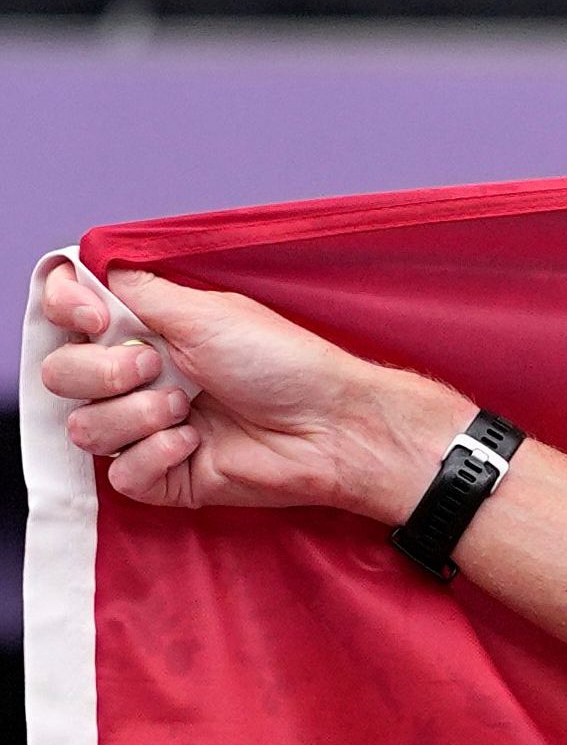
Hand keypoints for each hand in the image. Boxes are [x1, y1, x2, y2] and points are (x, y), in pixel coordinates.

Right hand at [33, 260, 471, 523]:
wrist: (329, 425)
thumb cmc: (282, 362)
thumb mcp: (205, 310)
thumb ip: (135, 290)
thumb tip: (85, 269)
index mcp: (143, 330)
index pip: (61, 317)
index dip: (62, 313)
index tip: (95, 319)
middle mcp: (137, 378)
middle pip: (59, 374)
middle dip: (102, 371)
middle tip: (159, 369)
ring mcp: (148, 429)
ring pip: (82, 427)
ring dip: (134, 415)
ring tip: (188, 409)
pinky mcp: (166, 476)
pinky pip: (120, 474)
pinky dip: (153, 456)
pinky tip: (195, 444)